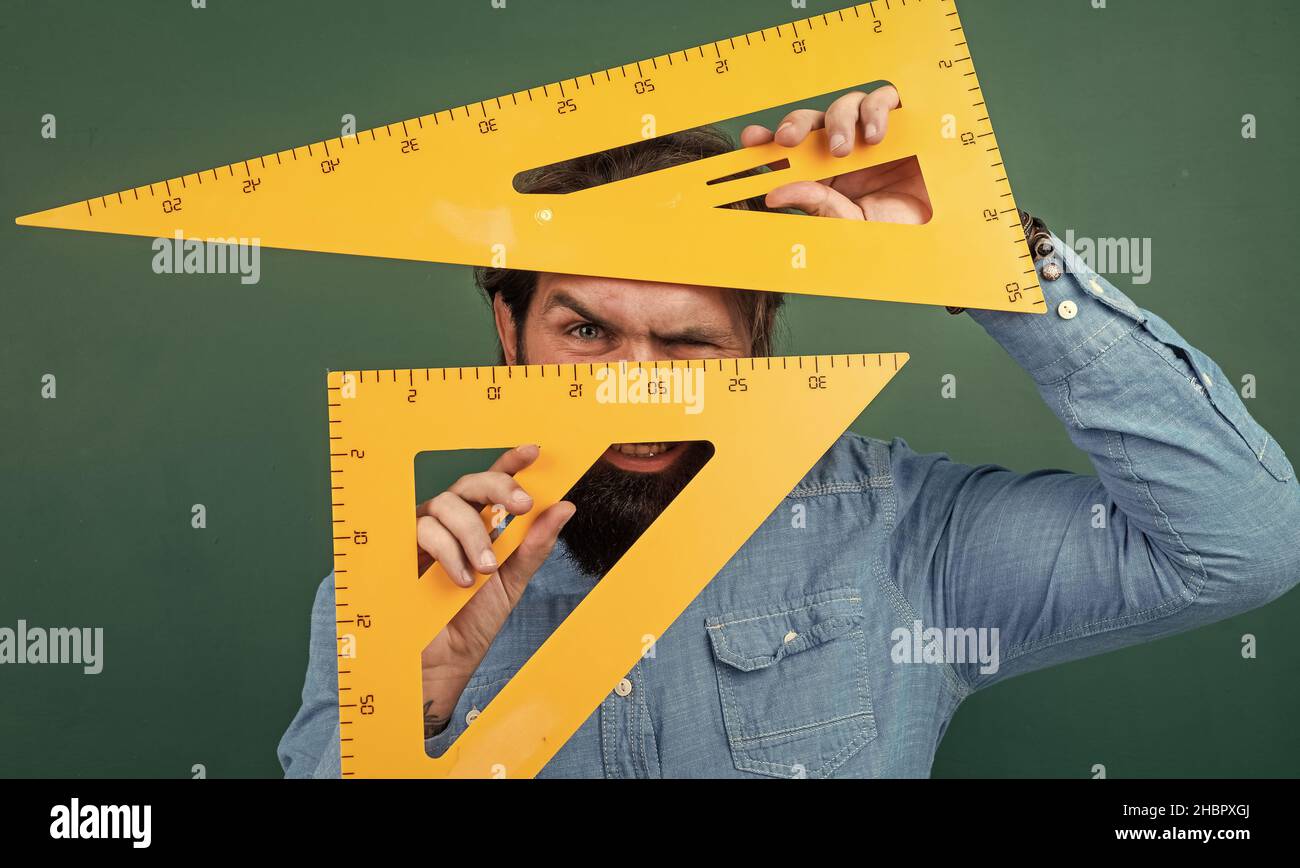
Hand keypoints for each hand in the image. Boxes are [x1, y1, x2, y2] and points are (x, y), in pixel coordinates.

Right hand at [415, 444, 574, 735]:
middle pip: (470, 483)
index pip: (495, 482)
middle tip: (522, 506)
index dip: (511, 462)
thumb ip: (535, 544)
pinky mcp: (401, 548)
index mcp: (482, 522)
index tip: (533, 452)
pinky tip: (461, 578)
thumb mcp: (514, 579)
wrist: (446, 659)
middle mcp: (453, 521)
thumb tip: (565, 507)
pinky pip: (424, 529)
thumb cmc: (476, 619)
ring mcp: (425, 532)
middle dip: (498, 487)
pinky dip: (448, 551)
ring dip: (472, 533)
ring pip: (446, 504)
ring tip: (486, 569)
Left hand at [740, 85, 931, 224]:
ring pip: (843, 105)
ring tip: (843, 150)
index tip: (751, 140)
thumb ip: (815, 205)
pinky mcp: (899, 121)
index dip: (767, 140)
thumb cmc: (892, 226)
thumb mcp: (849, 221)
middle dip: (795, 124)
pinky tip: (874, 135)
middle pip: (810, 121)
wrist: (939, 224)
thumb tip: (774, 194)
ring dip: (837, 122)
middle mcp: (842, 149)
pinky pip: (883, 99)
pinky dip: (875, 111)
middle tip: (789, 140)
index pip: (789, 150)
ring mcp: (868, 133)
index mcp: (822, 172)